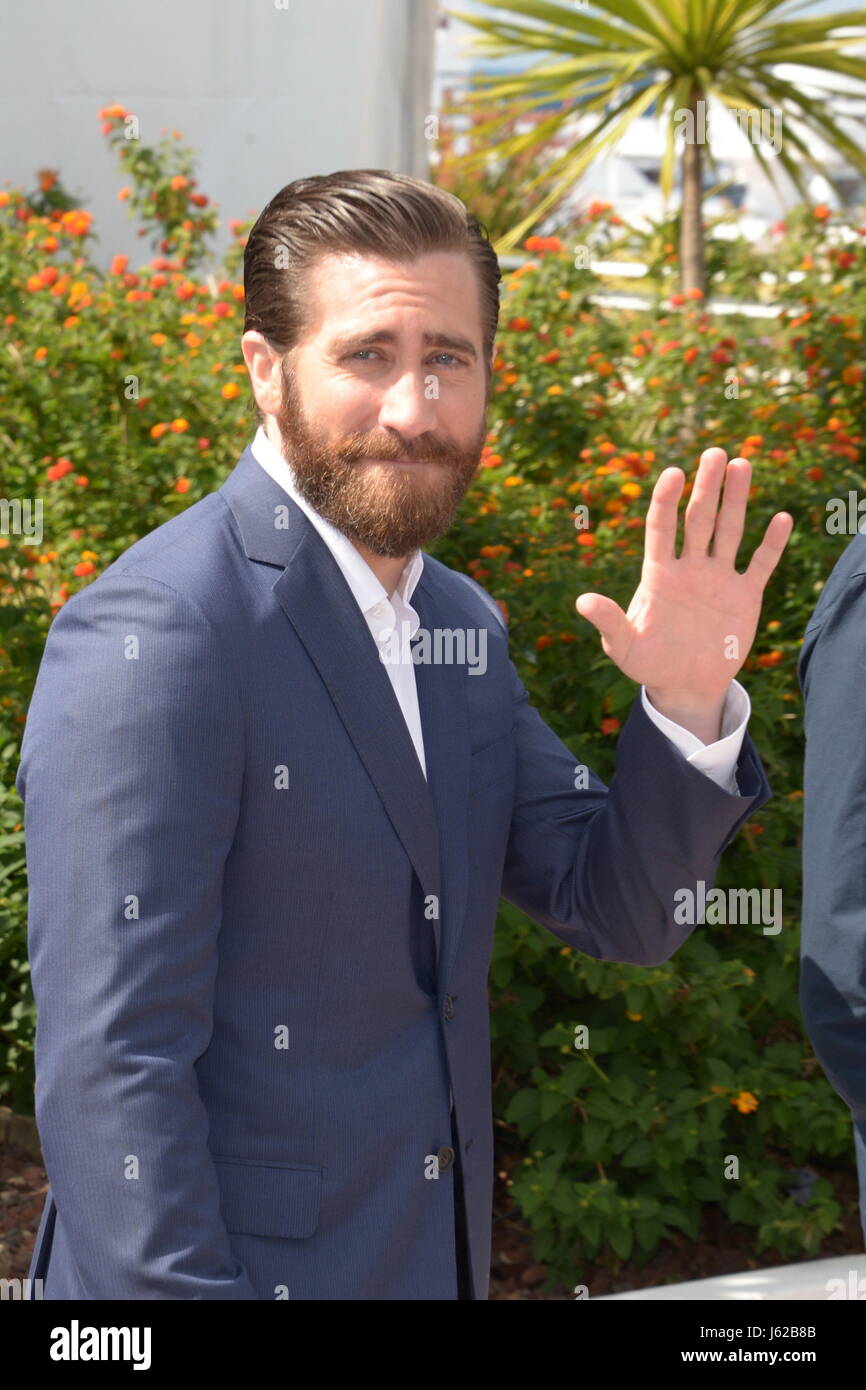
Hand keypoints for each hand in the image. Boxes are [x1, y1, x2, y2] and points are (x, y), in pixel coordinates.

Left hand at [575, 448, 793, 719]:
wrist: (684, 687)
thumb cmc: (648, 665)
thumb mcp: (624, 647)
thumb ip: (609, 622)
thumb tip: (582, 601)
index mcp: (658, 574)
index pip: (661, 528)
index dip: (666, 500)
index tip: (673, 473)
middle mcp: (689, 568)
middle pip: (698, 519)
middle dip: (706, 487)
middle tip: (714, 452)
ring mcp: (718, 579)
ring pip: (729, 531)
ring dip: (736, 499)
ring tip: (741, 464)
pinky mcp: (744, 596)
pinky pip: (760, 564)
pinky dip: (771, 544)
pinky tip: (781, 518)